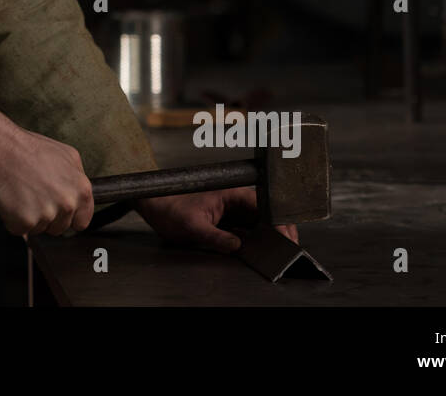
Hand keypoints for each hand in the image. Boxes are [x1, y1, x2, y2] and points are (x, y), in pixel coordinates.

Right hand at [0, 109, 94, 236]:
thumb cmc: (27, 148)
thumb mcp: (66, 155)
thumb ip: (77, 179)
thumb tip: (77, 195)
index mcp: (81, 189)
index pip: (82, 221)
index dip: (68, 217)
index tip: (56, 211)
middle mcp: (68, 204)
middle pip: (60, 228)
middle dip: (47, 217)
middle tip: (33, 195)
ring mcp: (47, 214)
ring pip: (40, 230)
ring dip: (30, 218)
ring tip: (21, 194)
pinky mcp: (25, 222)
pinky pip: (20, 230)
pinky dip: (12, 219)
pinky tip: (10, 199)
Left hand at [134, 187, 298, 252]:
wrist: (156, 209)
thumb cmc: (171, 210)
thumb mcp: (192, 226)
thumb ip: (215, 237)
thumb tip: (236, 246)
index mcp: (230, 193)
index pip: (263, 204)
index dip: (278, 219)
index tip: (286, 235)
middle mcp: (235, 200)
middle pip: (266, 214)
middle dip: (279, 229)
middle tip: (289, 247)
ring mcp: (232, 211)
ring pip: (259, 223)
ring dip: (270, 236)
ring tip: (280, 250)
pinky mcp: (228, 221)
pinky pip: (248, 231)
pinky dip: (257, 241)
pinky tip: (262, 251)